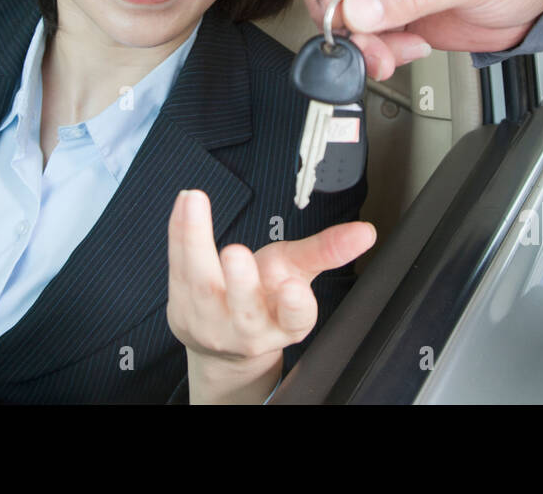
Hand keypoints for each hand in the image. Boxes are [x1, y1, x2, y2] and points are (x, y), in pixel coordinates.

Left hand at [166, 189, 375, 402]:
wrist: (225, 339)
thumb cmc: (265, 298)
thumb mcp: (299, 272)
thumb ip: (327, 249)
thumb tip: (364, 231)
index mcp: (285, 322)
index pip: (295, 317)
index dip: (295, 305)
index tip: (294, 288)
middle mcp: (248, 329)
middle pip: (244, 308)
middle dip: (241, 281)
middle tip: (236, 252)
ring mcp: (212, 323)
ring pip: (202, 285)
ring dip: (195, 241)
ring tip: (196, 204)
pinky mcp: (181, 310)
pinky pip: (178, 268)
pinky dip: (179, 232)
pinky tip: (185, 204)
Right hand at [300, 0, 542, 79]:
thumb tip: (359, 6)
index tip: (339, 11)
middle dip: (339, 12)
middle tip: (361, 40)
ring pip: (341, 7)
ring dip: (359, 39)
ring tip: (388, 53)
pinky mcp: (394, 9)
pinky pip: (364, 32)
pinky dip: (376, 49)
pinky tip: (407, 49)